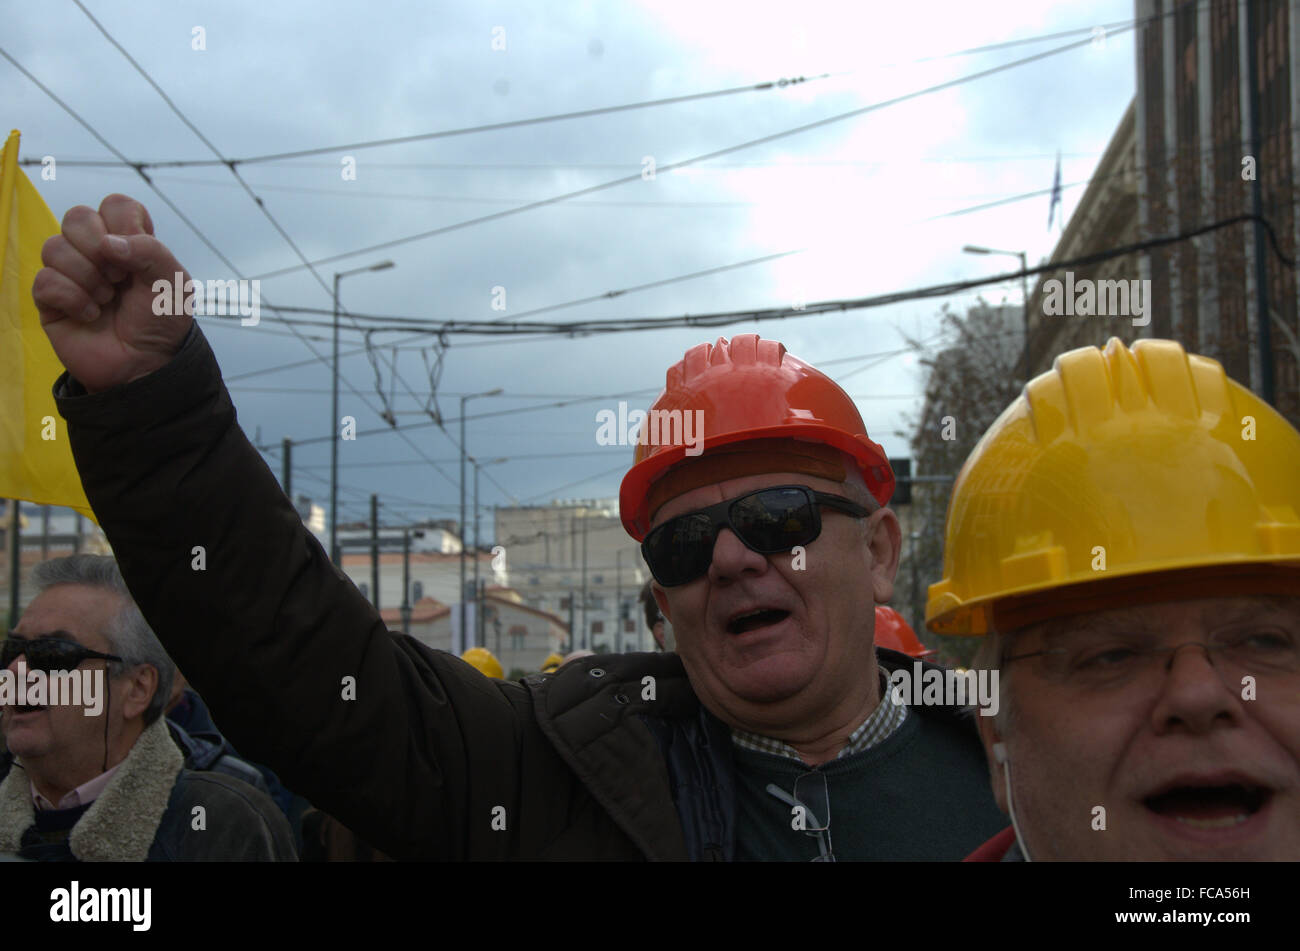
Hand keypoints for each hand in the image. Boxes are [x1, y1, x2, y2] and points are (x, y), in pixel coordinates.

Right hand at [32, 194, 193, 392]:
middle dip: (99, 248)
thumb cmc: (161, 323)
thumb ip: (150, 251)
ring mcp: (71, 273)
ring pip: (54, 246)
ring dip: (87, 277)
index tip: (139, 253)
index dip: (125, 224)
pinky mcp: (50, 298)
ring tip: (106, 299)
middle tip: (120, 278)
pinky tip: (90, 315)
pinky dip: (72, 299)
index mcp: (129, 241)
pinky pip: (45, 280)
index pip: (115, 205)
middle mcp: (96, 252)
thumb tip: (108, 243)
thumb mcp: (174, 283)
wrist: (145, 365)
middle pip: (77, 216)